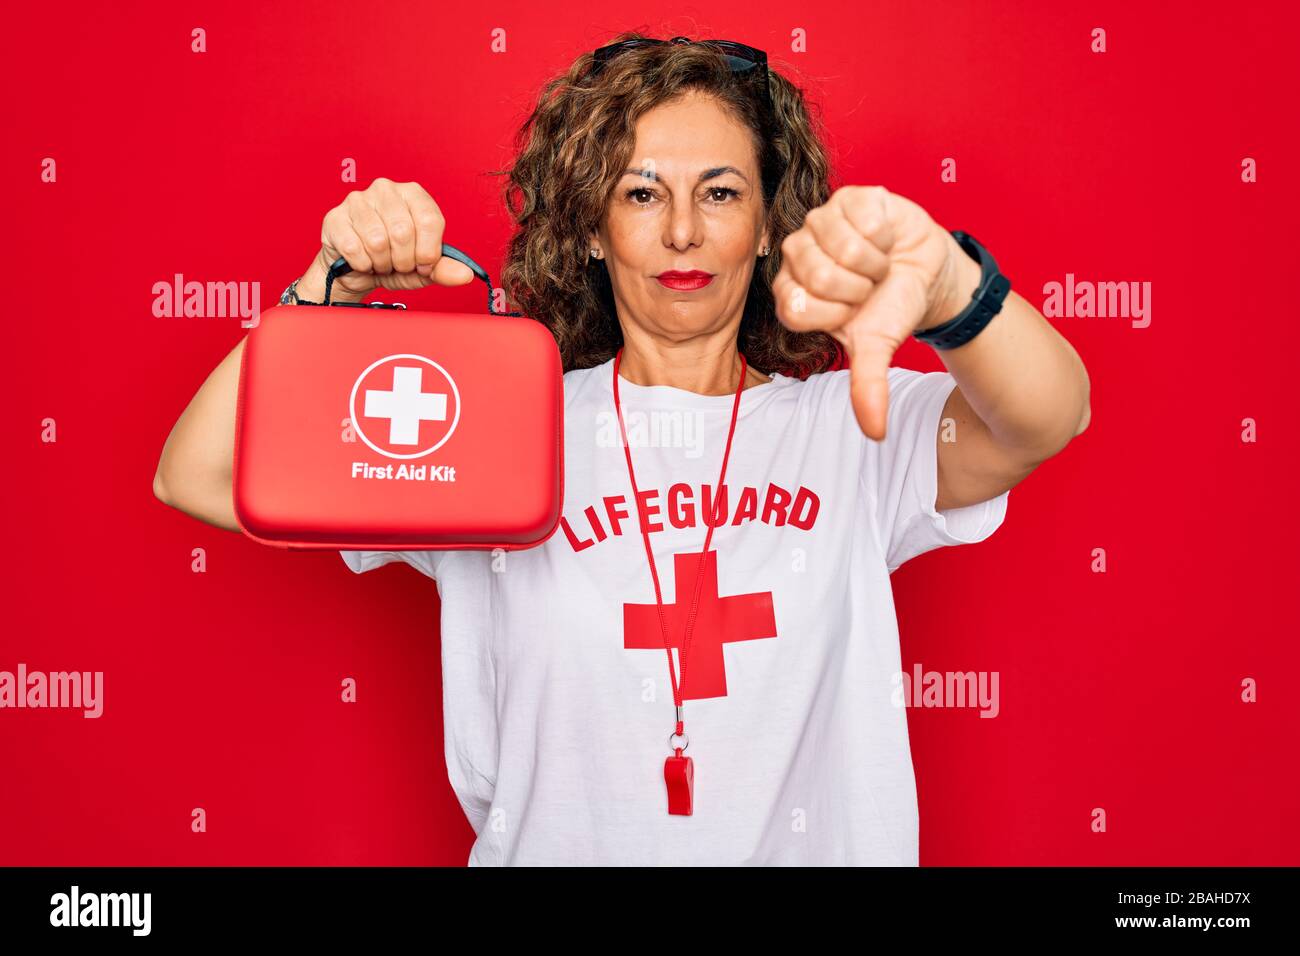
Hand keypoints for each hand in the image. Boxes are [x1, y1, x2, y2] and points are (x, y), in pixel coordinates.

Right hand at [294, 178, 475, 302]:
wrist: (357, 271)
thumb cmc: (393, 262)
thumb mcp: (423, 268)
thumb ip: (444, 269)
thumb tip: (465, 274)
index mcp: (413, 194)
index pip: (430, 220)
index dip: (428, 251)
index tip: (423, 264)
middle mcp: (386, 189)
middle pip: (403, 231)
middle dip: (403, 260)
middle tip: (398, 264)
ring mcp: (358, 200)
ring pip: (378, 241)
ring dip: (382, 263)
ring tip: (380, 262)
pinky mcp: (335, 218)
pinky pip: (354, 248)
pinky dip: (362, 265)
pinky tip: (362, 261)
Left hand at [771, 185, 977, 439]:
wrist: (924, 274)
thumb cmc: (889, 308)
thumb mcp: (878, 348)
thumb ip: (868, 386)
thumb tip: (875, 433)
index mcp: (791, 293)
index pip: (795, 308)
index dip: (835, 313)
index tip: (854, 312)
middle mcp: (796, 255)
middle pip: (816, 275)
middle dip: (858, 287)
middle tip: (868, 287)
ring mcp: (818, 222)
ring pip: (839, 243)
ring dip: (873, 261)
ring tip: (878, 264)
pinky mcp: (846, 198)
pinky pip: (861, 217)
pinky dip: (884, 233)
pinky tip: (884, 238)